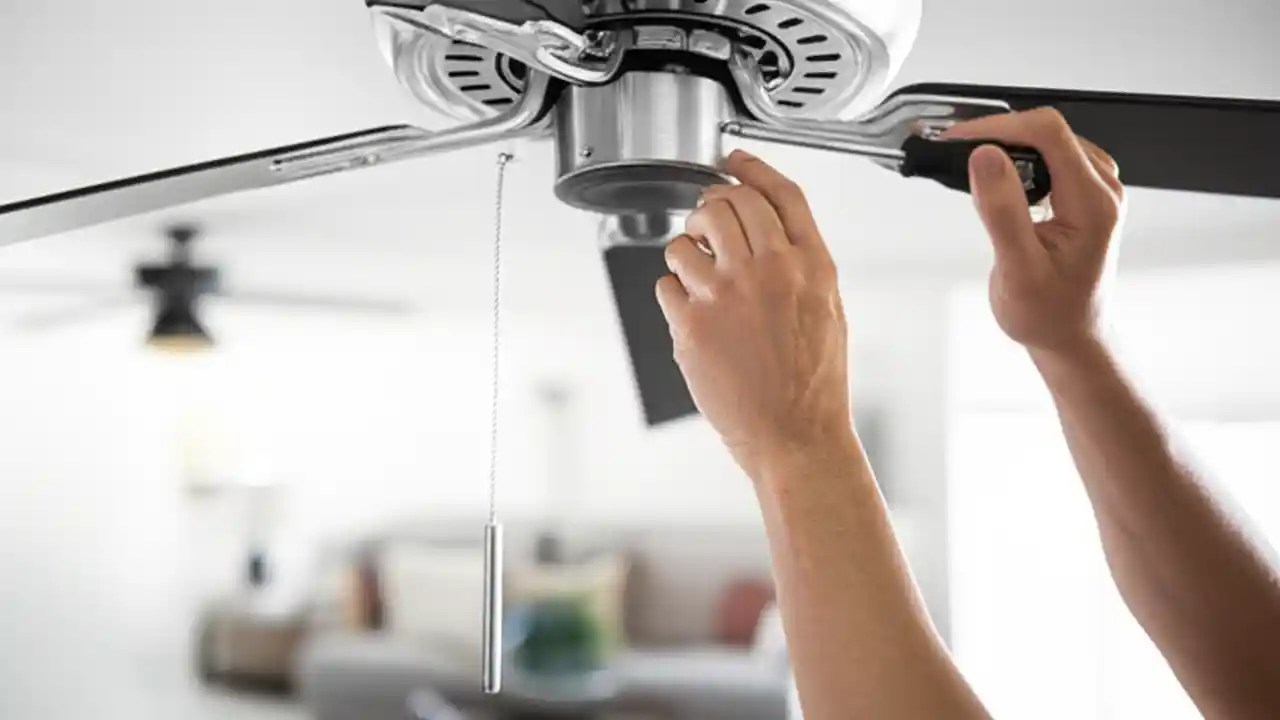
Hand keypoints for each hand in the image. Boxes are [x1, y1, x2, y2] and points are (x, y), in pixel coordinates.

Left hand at [655, 150, 854, 479]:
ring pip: (685, 239)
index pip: (778, 194)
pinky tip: (692, 313)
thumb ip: (801, 262)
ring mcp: (727, 295)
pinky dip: (673, 292)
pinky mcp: (692, 324)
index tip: (731, 160)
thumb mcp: (829, 309)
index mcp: (811, 265)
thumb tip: (769, 227)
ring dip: (686, 251)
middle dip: (710, 208)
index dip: (750, 168)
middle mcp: (770, 271)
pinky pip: (665, 283)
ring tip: (699, 277)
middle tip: (707, 225)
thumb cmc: (813, 382)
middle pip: (727, 202)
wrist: (795, 435)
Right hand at [944, 108, 1125, 358]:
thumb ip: (1002, 210)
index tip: (958, 139)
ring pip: (1049, 141)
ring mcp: (1095, 190)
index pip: (1048, 133)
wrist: (1070, 336)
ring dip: (1008, 144)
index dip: (999, 127)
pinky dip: (1020, 159)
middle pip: (1049, 132)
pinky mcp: (1083, 195)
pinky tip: (997, 177)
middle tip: (954, 151)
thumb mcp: (1018, 269)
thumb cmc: (1047, 313)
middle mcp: (1102, 189)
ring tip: (969, 162)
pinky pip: (1052, 158)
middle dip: (998, 134)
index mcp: (1093, 203)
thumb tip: (985, 156)